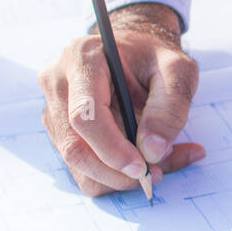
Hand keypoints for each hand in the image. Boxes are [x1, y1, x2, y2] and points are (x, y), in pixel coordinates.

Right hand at [38, 2, 203, 195]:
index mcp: (81, 59)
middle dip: (115, 172)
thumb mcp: (177, 71)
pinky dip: (113, 177)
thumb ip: (170, 107)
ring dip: (117, 177)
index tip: (143, 167)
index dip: (112, 148)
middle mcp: (57, 83)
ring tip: (156, 164)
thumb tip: (152, 152)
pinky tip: (142, 162)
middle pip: (74, 147)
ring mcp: (54, 109)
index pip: (84, 115)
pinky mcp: (60, 131)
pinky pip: (82, 168)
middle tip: (153, 175)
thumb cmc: (155, 58)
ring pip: (76, 164)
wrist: (136, 53)